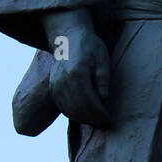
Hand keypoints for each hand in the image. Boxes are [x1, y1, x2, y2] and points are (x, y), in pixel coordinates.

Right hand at [42, 8, 111, 126]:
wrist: (67, 39)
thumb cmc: (90, 47)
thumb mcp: (102, 59)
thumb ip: (103, 80)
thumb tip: (104, 100)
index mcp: (76, 73)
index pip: (88, 101)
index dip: (99, 113)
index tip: (109, 118)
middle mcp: (62, 82)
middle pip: (78, 109)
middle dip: (92, 119)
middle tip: (105, 122)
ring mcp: (55, 86)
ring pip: (69, 111)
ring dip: (84, 119)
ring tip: (97, 120)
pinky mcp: (53, 89)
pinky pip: (63, 107)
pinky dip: (74, 114)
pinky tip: (86, 115)